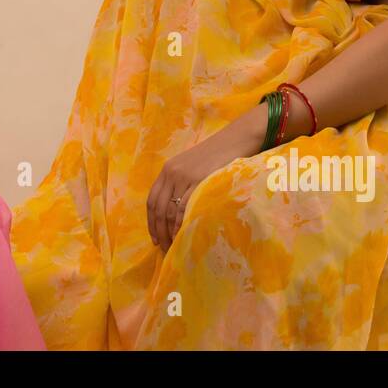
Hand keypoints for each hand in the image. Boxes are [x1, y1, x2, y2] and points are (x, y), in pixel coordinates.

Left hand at [146, 110, 267, 252]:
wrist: (235, 139)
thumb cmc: (217, 156)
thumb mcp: (192, 167)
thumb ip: (181, 183)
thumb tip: (176, 212)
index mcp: (168, 170)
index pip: (152, 200)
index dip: (151, 221)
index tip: (154, 237)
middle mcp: (172, 173)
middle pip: (158, 208)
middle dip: (158, 231)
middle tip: (163, 248)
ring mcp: (184, 176)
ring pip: (169, 211)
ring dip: (169, 232)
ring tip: (174, 246)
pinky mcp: (198, 180)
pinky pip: (184, 207)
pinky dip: (181, 224)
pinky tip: (183, 235)